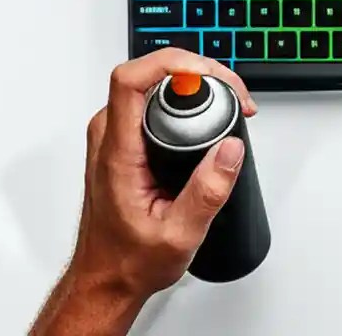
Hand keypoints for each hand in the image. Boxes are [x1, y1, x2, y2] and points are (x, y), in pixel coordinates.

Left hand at [29, 49, 256, 335]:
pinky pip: (152, 101)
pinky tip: (208, 112)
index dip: (172, 64)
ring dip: (194, 84)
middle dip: (199, 73)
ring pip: (152, 85)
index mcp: (117, 152)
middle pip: (149, 74)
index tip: (209, 75)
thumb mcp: (179, 234)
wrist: (106, 277)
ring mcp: (114, 135)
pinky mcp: (123, 140)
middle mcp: (109, 135)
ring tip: (229, 103)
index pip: (131, 80)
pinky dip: (184, 99)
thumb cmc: (129, 260)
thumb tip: (231, 150)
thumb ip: (207, 192)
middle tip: (235, 95)